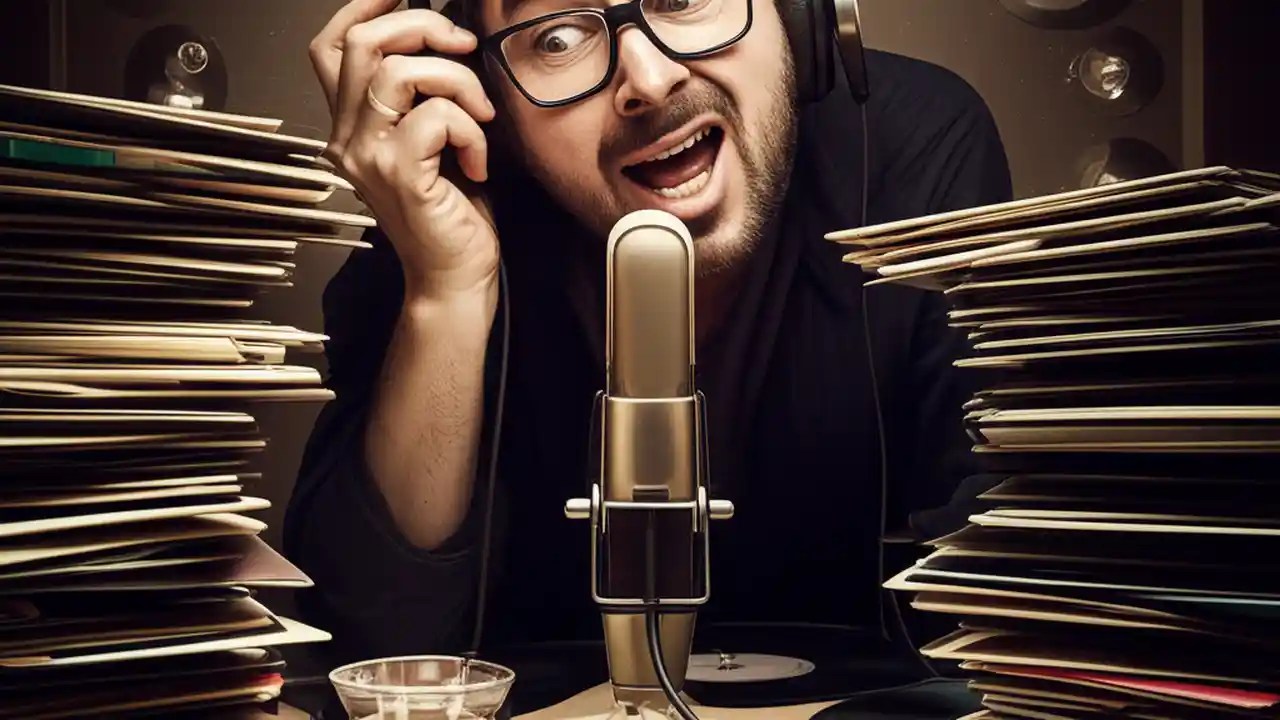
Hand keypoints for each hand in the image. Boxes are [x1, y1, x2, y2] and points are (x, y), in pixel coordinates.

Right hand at [311, 0, 499, 300]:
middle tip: (464, 48)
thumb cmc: (452, 212)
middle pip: (366, 43)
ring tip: (480, 115)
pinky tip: (478, 159)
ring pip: (400, 73)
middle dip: (424, 27)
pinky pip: (436, 117)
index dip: (367, 8)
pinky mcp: (399, 177)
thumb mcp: (431, 141)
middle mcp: (346, 138)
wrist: (453, 278)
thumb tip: (445, 36)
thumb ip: (422, 96)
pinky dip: (470, 128)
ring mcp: (367, 157)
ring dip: (457, 81)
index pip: (332, 46)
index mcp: (350, 126)